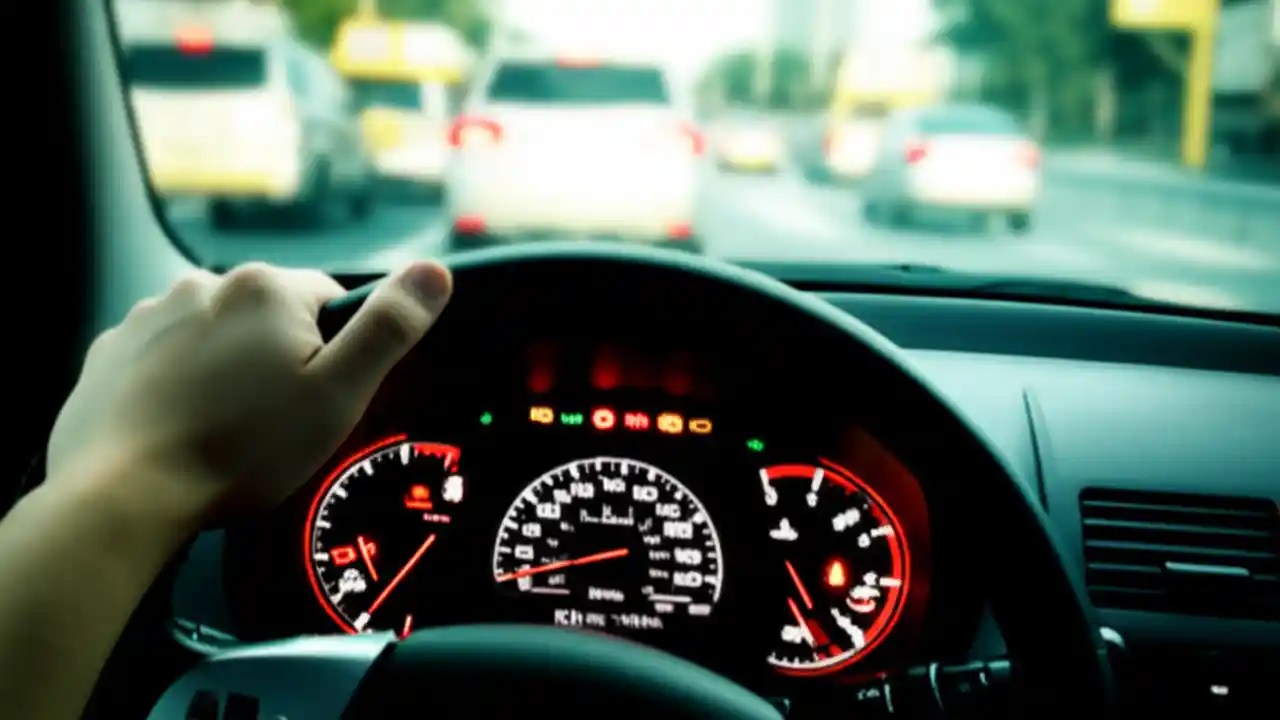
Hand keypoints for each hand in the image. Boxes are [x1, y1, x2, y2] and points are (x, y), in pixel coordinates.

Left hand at [46, 261, 451, 528]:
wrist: (125, 494)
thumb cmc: (241, 449)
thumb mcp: (339, 393)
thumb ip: (389, 328)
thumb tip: (435, 272)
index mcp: (267, 289)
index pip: (329, 299)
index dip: (334, 351)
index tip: (318, 395)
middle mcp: (204, 285)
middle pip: (269, 318)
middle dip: (277, 360)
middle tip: (274, 421)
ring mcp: (150, 316)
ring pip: (216, 337)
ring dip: (226, 370)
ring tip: (225, 430)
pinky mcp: (112, 351)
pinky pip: (164, 359)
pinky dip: (178, 385)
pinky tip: (183, 428)